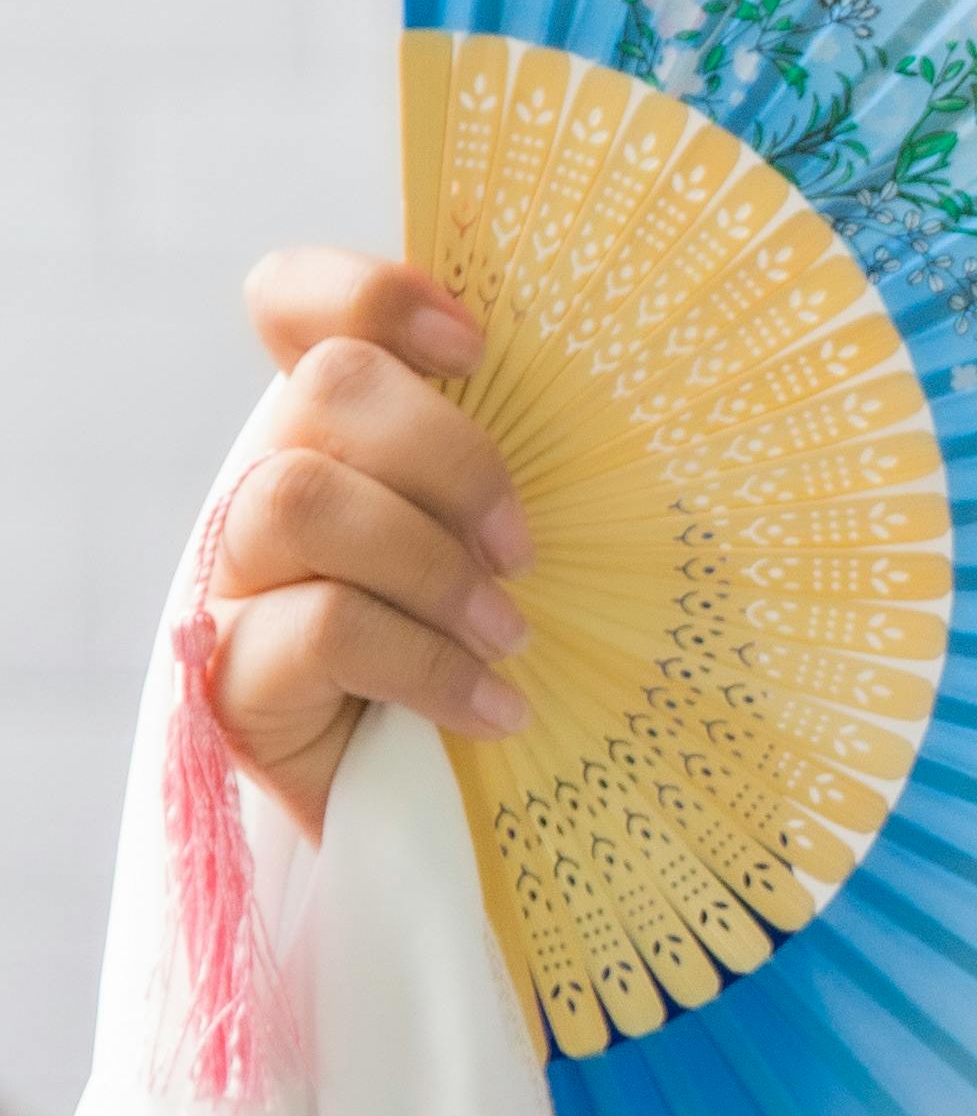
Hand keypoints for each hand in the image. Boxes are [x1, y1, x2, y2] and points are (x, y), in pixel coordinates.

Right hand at [209, 255, 530, 839]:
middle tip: (523, 551)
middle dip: (449, 457)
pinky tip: (490, 709)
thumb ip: (525, 465)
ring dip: (430, 563)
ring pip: (300, 497)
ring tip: (507, 635)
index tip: (478, 350)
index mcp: (338, 436)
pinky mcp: (229, 680)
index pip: (294, 304)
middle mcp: (267, 488)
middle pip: (323, 388)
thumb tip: (608, 403)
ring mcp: (235, 582)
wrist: (448, 822)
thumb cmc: (496, 660)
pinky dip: (425, 665)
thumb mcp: (518, 550)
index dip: (370, 293)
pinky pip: (315, 627)